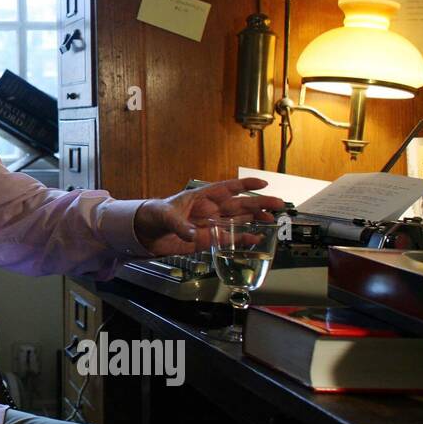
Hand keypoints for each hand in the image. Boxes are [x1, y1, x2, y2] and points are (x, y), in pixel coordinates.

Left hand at [133, 177, 285, 256]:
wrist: (144, 233)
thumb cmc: (153, 215)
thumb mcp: (164, 216)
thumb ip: (180, 226)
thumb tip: (193, 235)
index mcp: (201, 197)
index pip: (227, 188)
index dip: (245, 184)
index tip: (263, 182)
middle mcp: (210, 210)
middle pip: (239, 205)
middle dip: (259, 204)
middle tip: (278, 204)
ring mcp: (210, 225)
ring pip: (238, 221)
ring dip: (255, 220)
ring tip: (273, 219)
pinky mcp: (207, 240)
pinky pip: (228, 239)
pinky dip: (242, 239)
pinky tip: (255, 238)